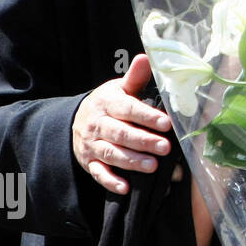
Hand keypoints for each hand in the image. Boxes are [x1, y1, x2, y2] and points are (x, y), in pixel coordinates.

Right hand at [72, 54, 171, 194]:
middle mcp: (98, 124)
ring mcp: (91, 145)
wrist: (78, 120)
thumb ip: (135, 77)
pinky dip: (110, 181)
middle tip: (166, 147)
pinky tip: (126, 188)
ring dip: (132, 161)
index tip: (166, 123)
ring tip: (152, 167)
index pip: (128, 109)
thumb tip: (147, 57)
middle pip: (120, 134)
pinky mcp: (89, 162)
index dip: (147, 116)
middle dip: (143, 141)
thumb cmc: (110, 103)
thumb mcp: (119, 88)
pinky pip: (98, 173)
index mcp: (107, 102)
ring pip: (111, 154)